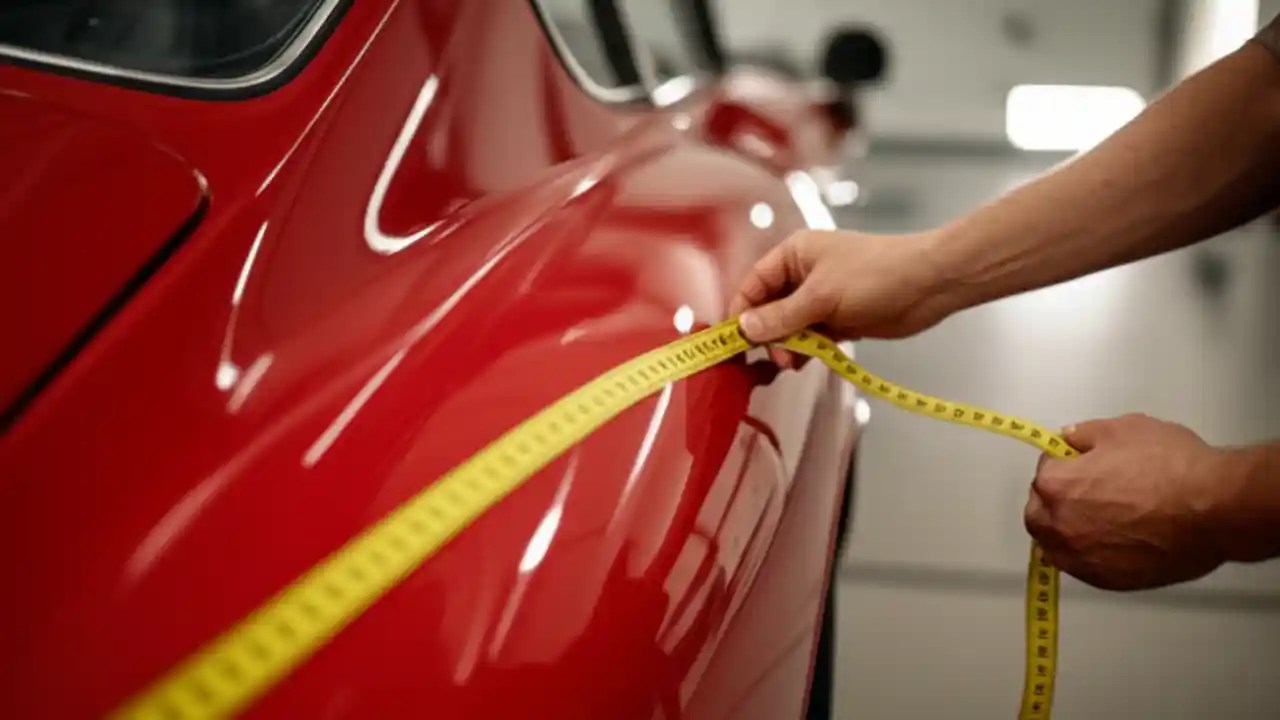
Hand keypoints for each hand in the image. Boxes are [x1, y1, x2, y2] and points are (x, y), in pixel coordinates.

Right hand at [728, 229, 957, 366]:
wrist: (930, 284)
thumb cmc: (874, 276)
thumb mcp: (821, 296)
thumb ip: (780, 316)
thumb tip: (743, 328)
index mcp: (794, 255)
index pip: (754, 284)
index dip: (741, 311)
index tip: (734, 342)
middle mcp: (803, 275)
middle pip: (769, 309)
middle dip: (768, 334)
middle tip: (779, 357)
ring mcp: (821, 299)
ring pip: (789, 328)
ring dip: (788, 346)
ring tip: (795, 362)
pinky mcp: (839, 320)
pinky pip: (812, 338)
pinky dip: (808, 351)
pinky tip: (810, 361)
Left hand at [1025, 414, 1241, 590]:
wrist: (1213, 509)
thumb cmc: (1170, 465)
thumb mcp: (1124, 429)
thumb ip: (1085, 434)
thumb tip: (1068, 439)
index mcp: (1057, 485)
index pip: (1045, 471)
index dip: (1065, 464)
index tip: (1081, 464)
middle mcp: (1059, 526)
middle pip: (1039, 512)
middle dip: (1053, 500)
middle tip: (1083, 491)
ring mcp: (1082, 558)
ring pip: (1056, 545)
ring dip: (1065, 531)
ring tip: (1093, 519)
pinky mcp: (1107, 581)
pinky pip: (1083, 567)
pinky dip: (1088, 554)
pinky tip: (1109, 543)